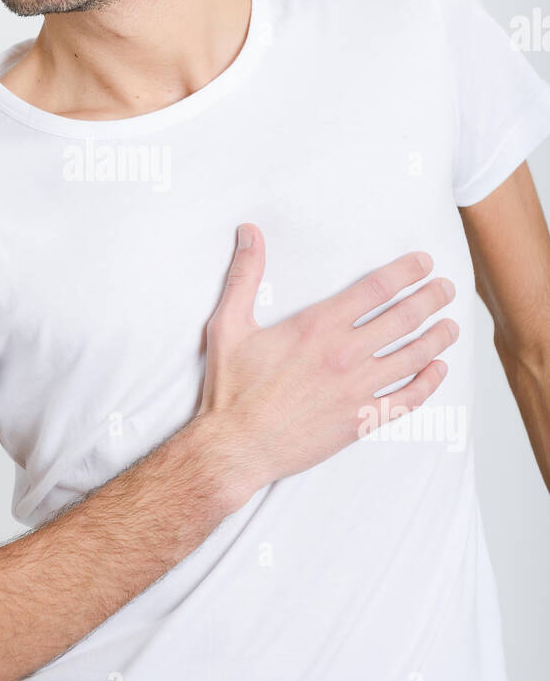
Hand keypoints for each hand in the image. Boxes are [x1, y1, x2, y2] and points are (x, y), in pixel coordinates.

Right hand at [197, 225, 457, 507]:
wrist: (236, 447)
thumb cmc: (231, 388)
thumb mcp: (229, 324)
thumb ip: (244, 275)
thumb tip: (249, 232)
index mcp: (317, 325)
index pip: (376, 288)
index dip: (406, 271)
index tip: (424, 262)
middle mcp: (344, 354)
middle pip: (404, 317)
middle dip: (432, 298)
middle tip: (447, 288)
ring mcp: (357, 389)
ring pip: (413, 356)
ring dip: (438, 337)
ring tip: (451, 324)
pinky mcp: (361, 420)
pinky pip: (407, 399)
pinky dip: (429, 383)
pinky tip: (438, 370)